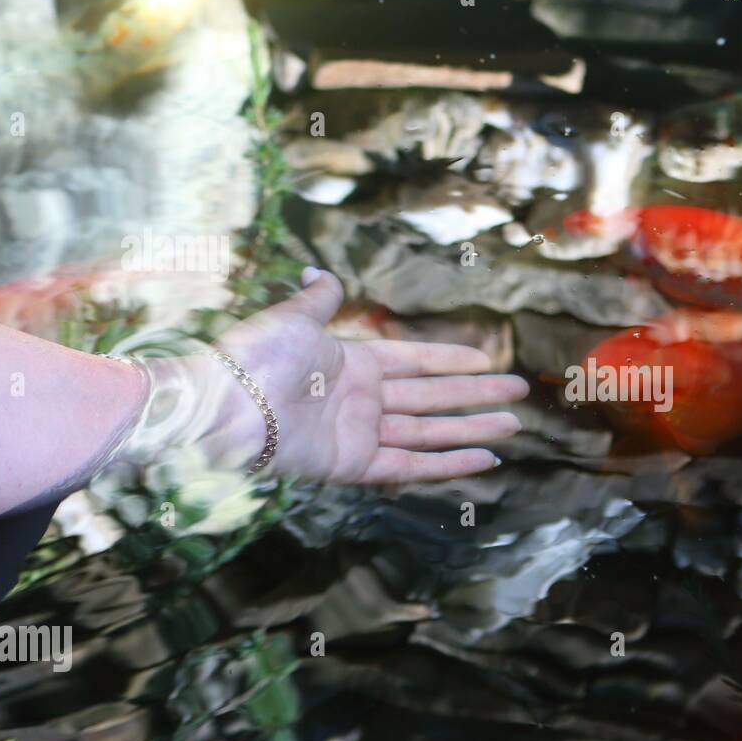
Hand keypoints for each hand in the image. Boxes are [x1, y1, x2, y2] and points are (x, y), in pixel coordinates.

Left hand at [197, 268, 526, 482]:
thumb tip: (321, 273)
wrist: (224, 408)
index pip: (414, 361)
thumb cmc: (256, 359)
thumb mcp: (293, 318)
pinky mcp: (356, 466)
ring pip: (430, 432)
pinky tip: (481, 461)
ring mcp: (361, 435)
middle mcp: (362, 400)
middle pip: (432, 397)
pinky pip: (411, 466)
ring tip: (512, 427)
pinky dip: (447, 465)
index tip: (486, 359)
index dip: (450, 360)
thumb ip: (317, 299)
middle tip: (517, 392)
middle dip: (476, 395)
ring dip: (472, 429)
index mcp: (352, 362)